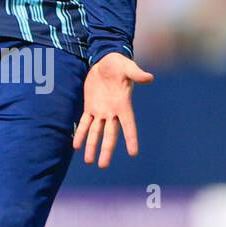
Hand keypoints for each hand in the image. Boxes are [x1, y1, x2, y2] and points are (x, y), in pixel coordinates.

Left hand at [73, 52, 153, 167]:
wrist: (106, 60)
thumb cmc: (119, 64)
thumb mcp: (127, 67)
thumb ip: (137, 74)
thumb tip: (149, 77)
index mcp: (123, 105)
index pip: (128, 125)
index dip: (131, 138)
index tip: (133, 153)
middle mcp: (112, 112)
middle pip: (109, 135)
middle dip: (106, 150)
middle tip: (103, 166)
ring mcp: (101, 110)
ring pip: (96, 132)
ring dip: (92, 146)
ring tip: (89, 161)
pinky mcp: (90, 106)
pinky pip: (85, 123)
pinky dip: (81, 133)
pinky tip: (76, 145)